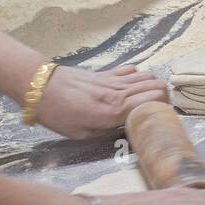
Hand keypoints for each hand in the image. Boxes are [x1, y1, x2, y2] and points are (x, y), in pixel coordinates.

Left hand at [34, 65, 167, 138]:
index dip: (163, 109)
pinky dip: (138, 77)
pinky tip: (131, 87)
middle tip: (157, 110)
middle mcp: (119, 92)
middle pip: (157, 85)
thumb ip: (108, 131)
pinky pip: (132, 70)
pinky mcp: (106, 73)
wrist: (40, 87)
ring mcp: (114, 80)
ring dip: (152, 86)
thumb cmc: (58, 115)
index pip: (154, 100)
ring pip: (147, 76)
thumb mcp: (82, 134)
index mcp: (114, 110)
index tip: (161, 118)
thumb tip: (125, 129)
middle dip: (163, 97)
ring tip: (148, 99)